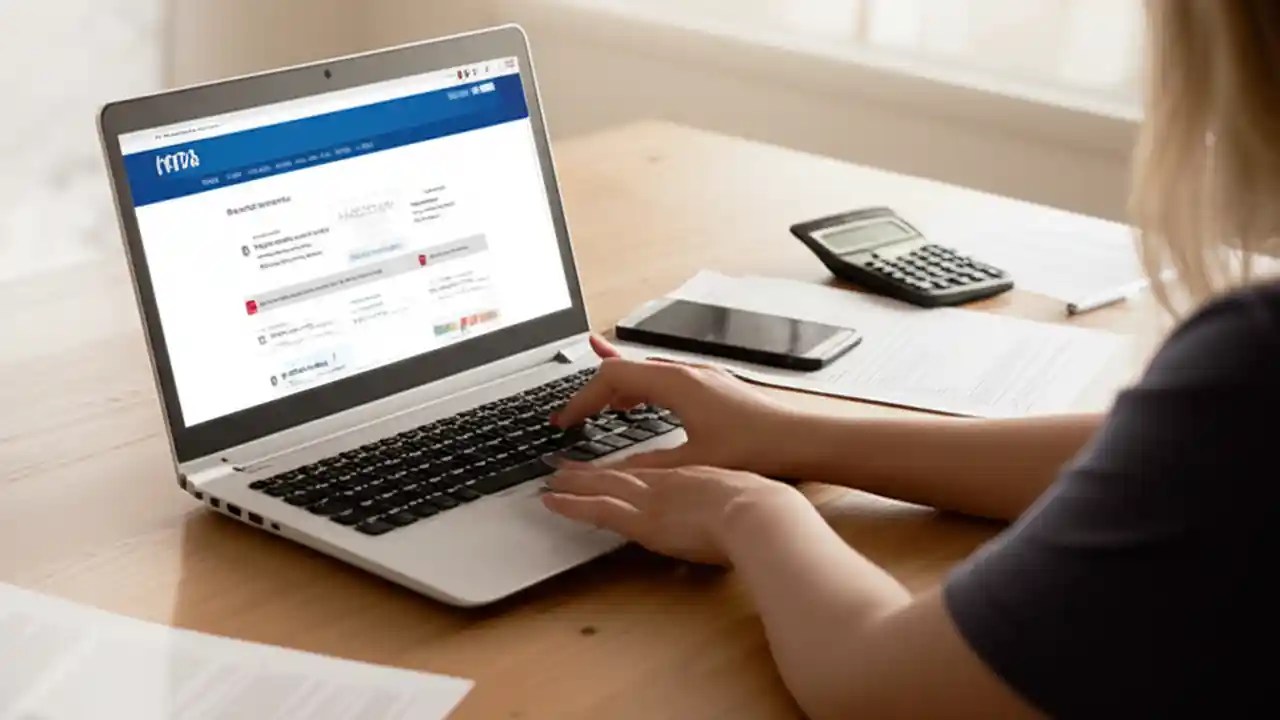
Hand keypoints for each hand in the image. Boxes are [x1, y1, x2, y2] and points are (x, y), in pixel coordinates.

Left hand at [543, 465, 802, 564]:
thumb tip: (746, 516)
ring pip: (604, 485)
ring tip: (553, 477)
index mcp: (692, 478)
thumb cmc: (763, 510)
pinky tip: (551, 501)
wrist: (759, 513)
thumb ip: (737, 507)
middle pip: (621, 473)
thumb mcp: (747, 501)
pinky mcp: (642, 520)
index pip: (651, 472)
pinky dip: (571, 504)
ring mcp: (651, 499)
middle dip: (593, 470)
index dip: (628, 470)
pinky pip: (597, 509)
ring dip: (576, 481)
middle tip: (567, 465)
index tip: (616, 469)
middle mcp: (666, 484)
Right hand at [553, 336, 796, 472]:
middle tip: (572, 416)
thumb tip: (610, 471)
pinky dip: (642, 388)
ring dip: (617, 388)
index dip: (582, 399)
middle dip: (593, 392)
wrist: (801, 439)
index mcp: (676, 384)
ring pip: (645, 373)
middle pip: (624, 370)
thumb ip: (647, 465)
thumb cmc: (755, 447)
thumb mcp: (691, 462)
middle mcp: (686, 372)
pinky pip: (664, 379)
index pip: (612, 378)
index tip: (565, 422)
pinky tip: (643, 404)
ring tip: (599, 408)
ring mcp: (701, 377)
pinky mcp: (713, 387)